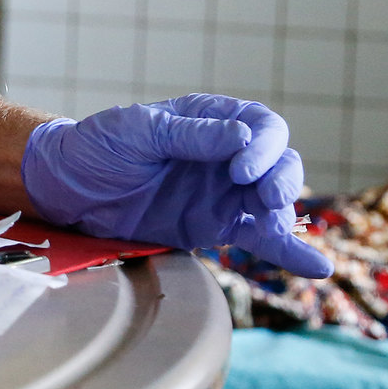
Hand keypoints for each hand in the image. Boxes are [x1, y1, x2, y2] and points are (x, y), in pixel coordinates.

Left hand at [21, 93, 331, 277]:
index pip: (260, 125)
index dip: (264, 146)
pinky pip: (261, 238)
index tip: (241, 169)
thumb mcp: (137, 130)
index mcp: (210, 120)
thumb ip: (188, 135)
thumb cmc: (100, 146)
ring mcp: (226, 193)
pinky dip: (289, 251)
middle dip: (280, 177)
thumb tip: (243, 137)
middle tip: (262, 196)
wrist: (69, 188)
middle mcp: (227, 155)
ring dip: (283, 211)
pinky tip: (318, 268)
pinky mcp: (218, 226)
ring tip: (273, 222)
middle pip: (280, 162)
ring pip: (275, 200)